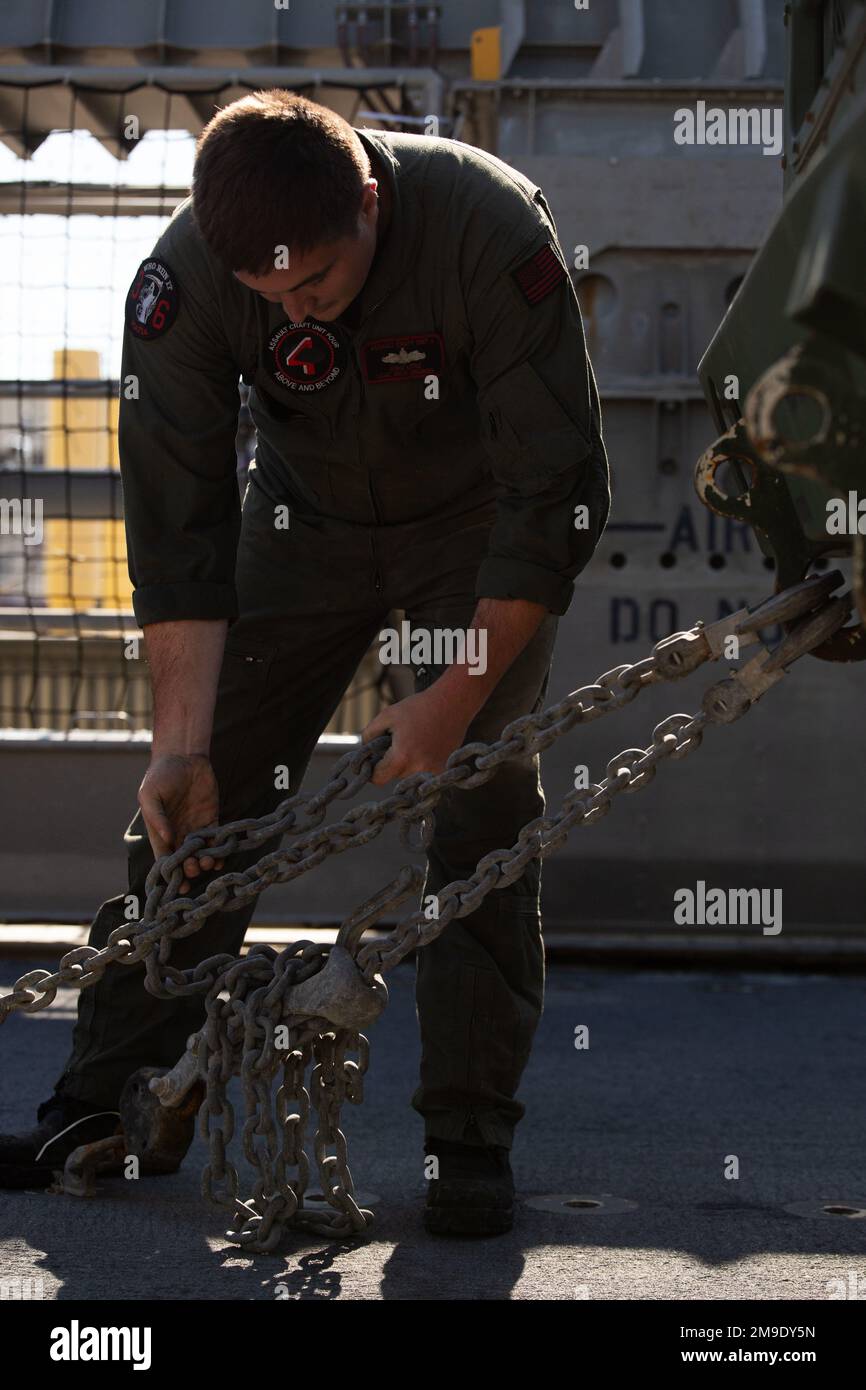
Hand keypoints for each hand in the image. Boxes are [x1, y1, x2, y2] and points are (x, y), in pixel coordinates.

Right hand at [138, 753, 223, 893]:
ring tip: (208, 862)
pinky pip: (216, 839)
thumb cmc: (160, 775)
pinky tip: (221, 857)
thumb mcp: (150, 795)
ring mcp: (195, 827)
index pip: (164, 859)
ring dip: (205, 862)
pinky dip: (219, 850)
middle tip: (195, 868)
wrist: (183, 756)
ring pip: (201, 853)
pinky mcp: (212, 819)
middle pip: (185, 860)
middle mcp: (178, 833)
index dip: (171, 874)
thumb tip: (168, 840)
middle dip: (190, 869)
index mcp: (160, 832)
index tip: (178, 885)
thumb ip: (156, 818)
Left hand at [362, 687, 471, 786]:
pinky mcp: (444, 770)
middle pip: (394, 776)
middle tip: (396, 744)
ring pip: (409, 776)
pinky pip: (424, 774)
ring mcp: (434, 772)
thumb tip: (364, 751)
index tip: (372, 762)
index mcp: (402, 758)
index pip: (378, 778)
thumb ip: (368, 734)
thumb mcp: (387, 715)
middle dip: (391, 763)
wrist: (453, 703)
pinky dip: (421, 763)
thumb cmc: (419, 707)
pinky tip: (426, 746)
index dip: (371, 770)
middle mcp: (418, 769)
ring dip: (407, 764)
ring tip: (413, 742)